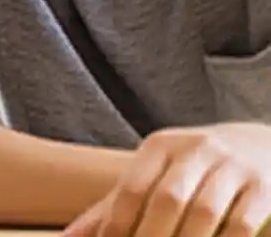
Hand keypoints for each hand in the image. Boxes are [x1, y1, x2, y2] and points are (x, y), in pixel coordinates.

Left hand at [63, 124, 270, 236]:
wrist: (261, 144)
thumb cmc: (193, 170)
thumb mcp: (154, 175)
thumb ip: (114, 207)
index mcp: (160, 146)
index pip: (131, 188)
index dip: (117, 226)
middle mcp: (195, 149)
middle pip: (166, 200)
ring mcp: (233, 165)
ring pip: (205, 213)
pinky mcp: (265, 185)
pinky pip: (242, 223)